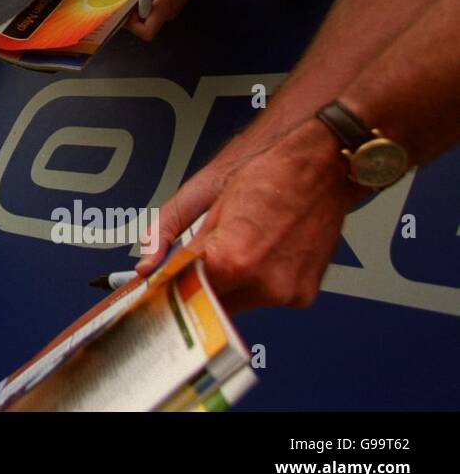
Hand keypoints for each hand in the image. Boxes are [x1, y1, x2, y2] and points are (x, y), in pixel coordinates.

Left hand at [120, 0, 236, 41]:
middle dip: (130, 13)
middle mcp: (166, 13)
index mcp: (163, 9)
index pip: (147, 33)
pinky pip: (152, 7)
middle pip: (144, 24)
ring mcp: (169, 9)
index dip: (132, 27)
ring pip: (147, 14)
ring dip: (136, 4)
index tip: (126, 10)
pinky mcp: (169, 3)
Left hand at [135, 119, 366, 313]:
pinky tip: (260, 254)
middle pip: (211, 304)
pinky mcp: (304, 296)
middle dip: (196, 289)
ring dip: (227, 287)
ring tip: (235, 248)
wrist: (323, 168)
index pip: (185, 290)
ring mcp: (287, 293)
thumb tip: (150, 265)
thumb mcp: (211, 202)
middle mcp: (263, 284)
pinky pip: (266, 299)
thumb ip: (177, 238)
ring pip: (238, 305)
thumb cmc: (272, 174)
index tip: (158, 284)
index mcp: (234, 260)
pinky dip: (255, 284)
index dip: (170, 285)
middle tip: (189, 268)